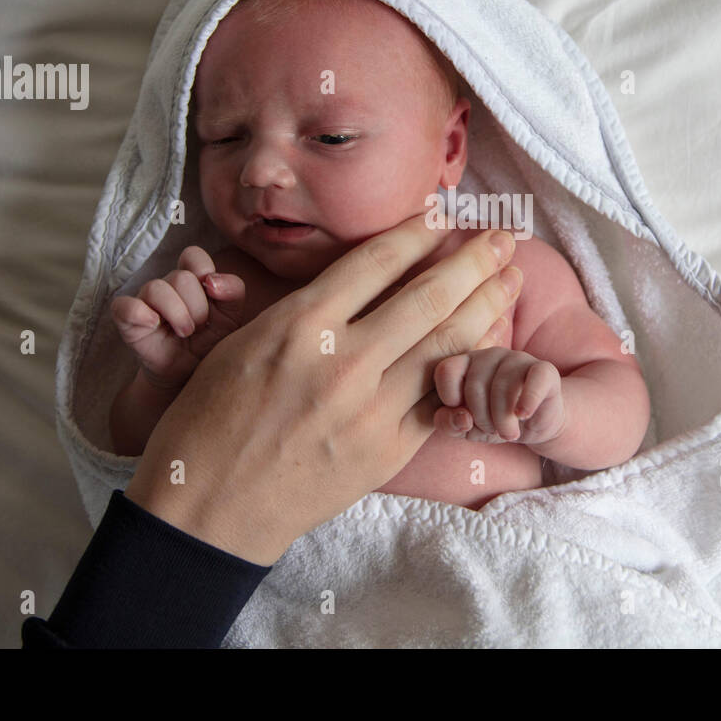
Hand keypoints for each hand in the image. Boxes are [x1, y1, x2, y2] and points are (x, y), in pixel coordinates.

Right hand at [110, 246, 246, 389]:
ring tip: (184, 333)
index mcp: (192, 280)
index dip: (205, 273)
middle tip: (199, 328)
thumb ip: (233, 291)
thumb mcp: (231, 318)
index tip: (214, 299)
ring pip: (156, 288)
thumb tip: (212, 280)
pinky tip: (154, 325)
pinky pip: (125, 306)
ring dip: (177, 314)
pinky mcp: (127, 320)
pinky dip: (139, 313)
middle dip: (197, 307)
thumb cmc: (210, 343)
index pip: (193, 256)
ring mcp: (145, 301)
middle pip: (181, 278)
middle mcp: (167, 286)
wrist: (190, 375)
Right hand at [122, 215, 523, 565]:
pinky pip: (441, 399)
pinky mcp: (387, 451)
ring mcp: (370, 409)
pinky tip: (490, 344)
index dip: (417, 233)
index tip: (441, 215)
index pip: (376, 262)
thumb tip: (358, 283)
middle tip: (502, 238)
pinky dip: (470, 367)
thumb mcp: (244, 343)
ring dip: (486, 306)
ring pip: (446, 346)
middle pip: (427, 297)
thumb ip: (305, 312)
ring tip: (510, 278)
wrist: (210, 505)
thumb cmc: (212, 419)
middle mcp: (343, 361)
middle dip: (473, 261)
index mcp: (299, 324)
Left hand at [433, 347, 565, 445]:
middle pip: (475, 384)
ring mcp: (519, 359)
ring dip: (502, 419)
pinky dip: (528, 400)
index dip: (449, 398)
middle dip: (481, 418)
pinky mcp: (545, 370)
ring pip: (502, 386)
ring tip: (508, 433)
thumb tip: (462, 417)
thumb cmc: (496, 421)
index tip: (464, 416)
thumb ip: (449, 423)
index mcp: (467, 363)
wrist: (536, 424)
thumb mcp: (466, 428)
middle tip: (492, 431)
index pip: (446, 370)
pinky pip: (534, 380)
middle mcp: (491, 355)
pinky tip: (523, 415)